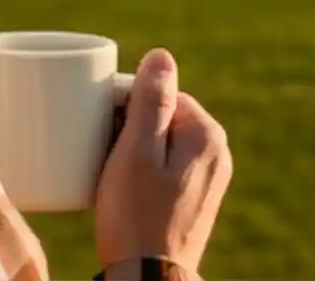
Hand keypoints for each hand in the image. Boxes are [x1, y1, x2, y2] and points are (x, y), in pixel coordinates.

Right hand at [95, 49, 232, 275]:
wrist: (150, 278)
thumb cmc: (137, 215)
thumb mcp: (136, 152)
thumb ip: (152, 102)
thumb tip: (162, 55)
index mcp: (206, 133)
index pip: (159, 94)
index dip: (123, 105)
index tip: (99, 127)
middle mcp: (216, 153)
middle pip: (162, 117)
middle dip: (127, 126)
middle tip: (98, 150)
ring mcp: (209, 178)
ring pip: (162, 143)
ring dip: (133, 148)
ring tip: (106, 169)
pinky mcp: (196, 199)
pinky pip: (166, 168)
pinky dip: (143, 169)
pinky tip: (123, 187)